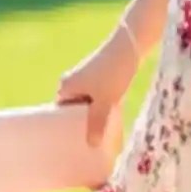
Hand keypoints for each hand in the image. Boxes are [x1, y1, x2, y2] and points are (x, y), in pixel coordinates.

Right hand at [55, 25, 139, 146]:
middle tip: (90, 142)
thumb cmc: (113, 73)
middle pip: (74, 109)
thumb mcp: (105, 103)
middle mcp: (72, 81)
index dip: (67, 128)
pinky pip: (98, 96)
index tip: (74, 143)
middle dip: (83, 124)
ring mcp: (86, 78)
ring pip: (88, 103)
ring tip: (103, 134)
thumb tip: (91, 145)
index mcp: (66, 87)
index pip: (60, 114)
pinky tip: (113, 118)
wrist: (130, 47)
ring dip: (96, 116)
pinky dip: (104, 106)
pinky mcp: (100, 75)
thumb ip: (97, 124)